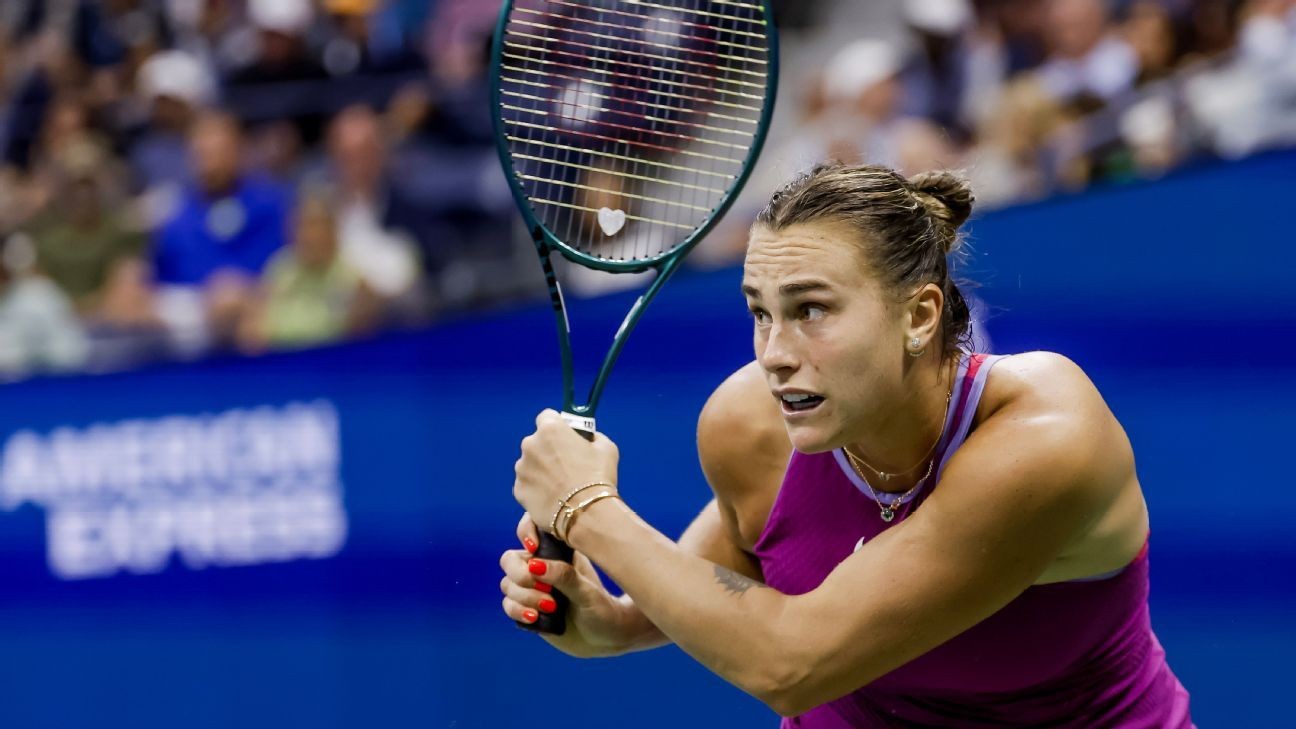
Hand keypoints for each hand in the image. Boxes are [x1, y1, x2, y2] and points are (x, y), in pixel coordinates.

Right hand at [499, 514, 637, 656]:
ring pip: (508, 585)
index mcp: (558, 551)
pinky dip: (518, 611)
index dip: (525, 532)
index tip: (534, 547)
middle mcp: (541, 566)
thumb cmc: (602, 608)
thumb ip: (565, 576)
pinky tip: (535, 618)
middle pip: (510, 560)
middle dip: (521, 575)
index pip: (530, 528)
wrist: (604, 638)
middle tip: (545, 589)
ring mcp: (532, 587)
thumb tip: (534, 565)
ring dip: (524, 597)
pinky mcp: (526, 608)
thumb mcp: (588, 592)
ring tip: (550, 607)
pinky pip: (509, 605)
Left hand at [512, 410, 618, 533]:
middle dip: (548, 449)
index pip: (547, 416)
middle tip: (565, 464)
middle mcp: (530, 445)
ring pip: (530, 464)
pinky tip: (552, 497)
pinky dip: (536, 488)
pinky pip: (526, 484)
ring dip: (540, 470)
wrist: (587, 513)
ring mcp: (521, 468)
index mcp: (550, 429)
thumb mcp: (606, 447)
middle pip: (537, 441)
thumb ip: (592, 437)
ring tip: (559, 485)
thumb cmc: (598, 477)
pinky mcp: (518, 489)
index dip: (557, 425)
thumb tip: (587, 439)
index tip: (565, 436)